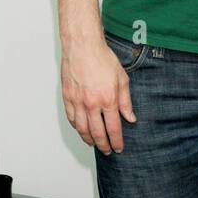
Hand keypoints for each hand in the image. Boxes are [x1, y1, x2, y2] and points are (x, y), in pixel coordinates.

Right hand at [61, 36, 136, 153]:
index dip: (116, 141)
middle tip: (107, 151)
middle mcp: (92, 103)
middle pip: (97, 132)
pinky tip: (81, 130)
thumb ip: (126, 101)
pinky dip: (77, 127)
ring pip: (82, 128)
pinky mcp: (67, 97)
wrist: (82, 46)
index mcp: (108, 100)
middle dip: (103, 145)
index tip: (118, 148)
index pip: (114, 128)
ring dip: (88, 139)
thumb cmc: (102, 58)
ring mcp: (77, 101)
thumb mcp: (122, 79)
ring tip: (94, 144)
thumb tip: (130, 118)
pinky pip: (71, 118)